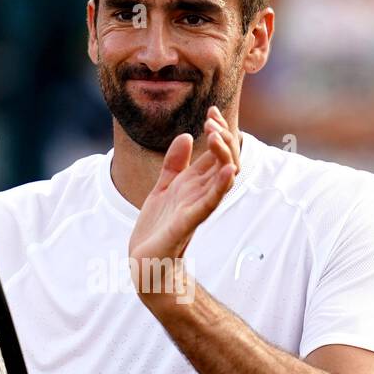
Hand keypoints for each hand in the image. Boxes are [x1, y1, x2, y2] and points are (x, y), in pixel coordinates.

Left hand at [128, 106, 238, 291]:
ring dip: (223, 156)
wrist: (145, 263)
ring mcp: (196, 209)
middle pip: (223, 161)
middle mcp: (200, 195)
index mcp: (194, 185)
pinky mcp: (186, 224)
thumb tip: (186, 136)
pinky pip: (209, 204)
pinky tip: (229, 170)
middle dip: (222, 138)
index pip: (214, 153)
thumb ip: (174, 164)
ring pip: (221, 179)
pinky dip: (220, 187)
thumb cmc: (157, 228)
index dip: (217, 130)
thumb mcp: (163, 188)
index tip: (211, 110)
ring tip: (217, 136)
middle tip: (212, 120)